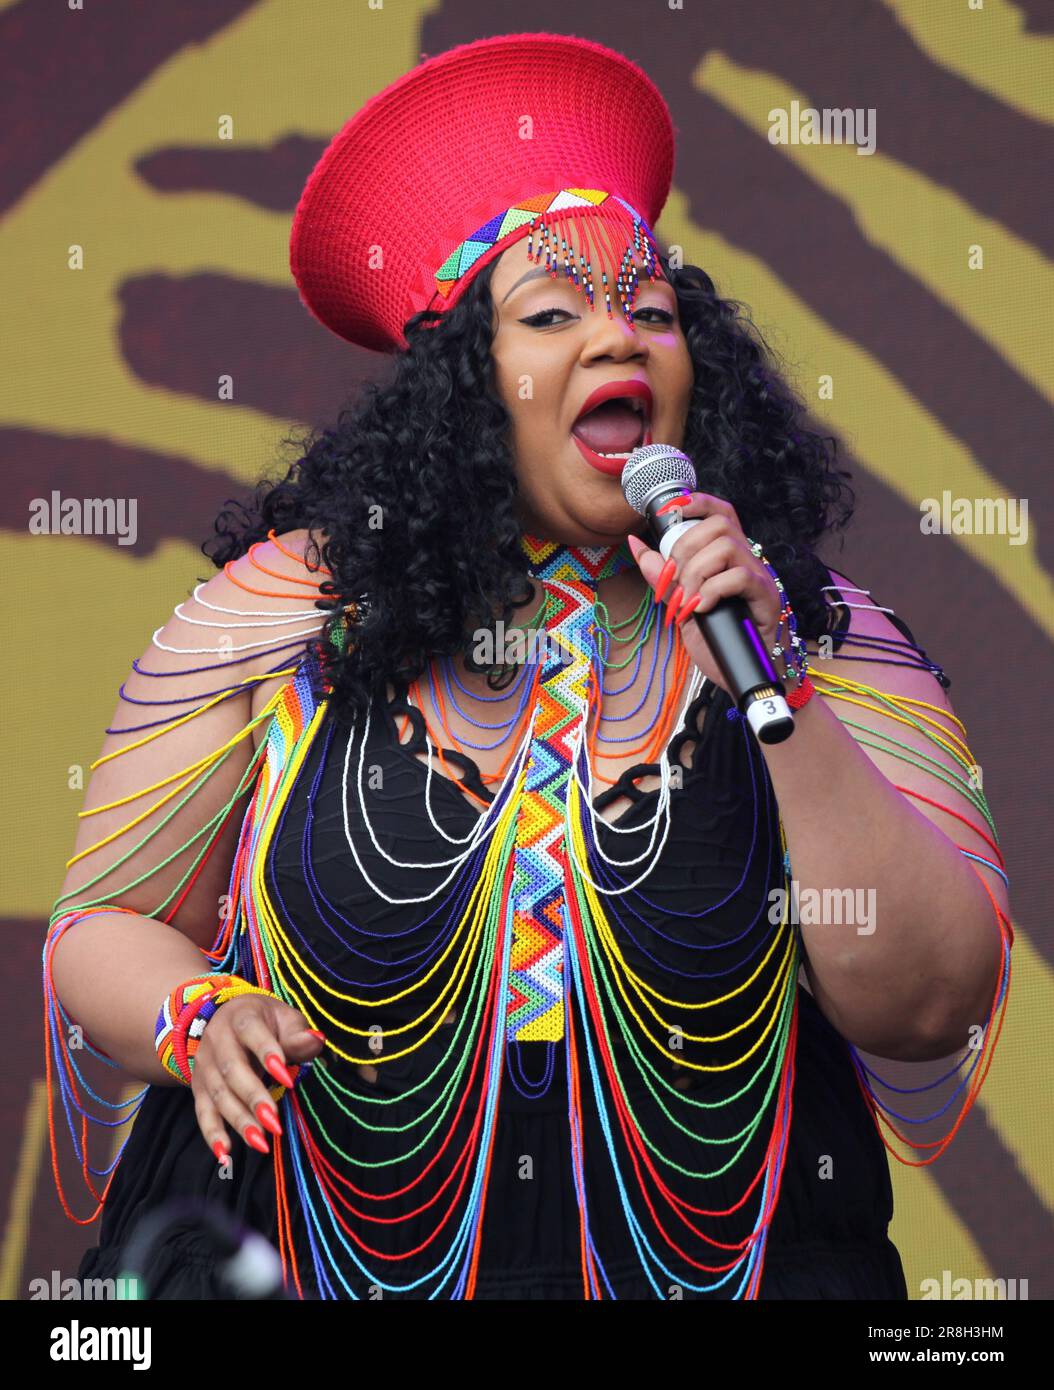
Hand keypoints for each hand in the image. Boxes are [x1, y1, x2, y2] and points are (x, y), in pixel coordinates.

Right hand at [190, 993, 324, 1161]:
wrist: (225, 1019)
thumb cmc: (265, 1021)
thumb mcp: (284, 1018)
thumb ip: (297, 1034)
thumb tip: (316, 1040)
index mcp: (241, 1017)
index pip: (251, 1032)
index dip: (267, 1052)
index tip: (286, 1076)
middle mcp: (217, 1040)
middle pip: (232, 1069)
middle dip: (253, 1097)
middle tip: (275, 1121)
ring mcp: (205, 1066)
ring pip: (219, 1094)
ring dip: (239, 1120)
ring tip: (261, 1142)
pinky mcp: (199, 1088)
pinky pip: (202, 1112)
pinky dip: (212, 1134)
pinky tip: (225, 1153)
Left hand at [626, 493, 782, 695]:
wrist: (741, 674)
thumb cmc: (716, 639)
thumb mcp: (680, 604)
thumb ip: (662, 576)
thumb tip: (636, 544)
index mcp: (727, 556)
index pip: (719, 512)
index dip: (697, 502)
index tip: (668, 513)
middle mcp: (746, 559)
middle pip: (719, 524)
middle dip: (685, 548)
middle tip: (675, 581)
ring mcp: (758, 576)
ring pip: (727, 546)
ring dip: (697, 572)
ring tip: (688, 600)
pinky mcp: (766, 596)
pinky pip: (739, 577)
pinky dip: (712, 591)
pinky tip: (704, 609)